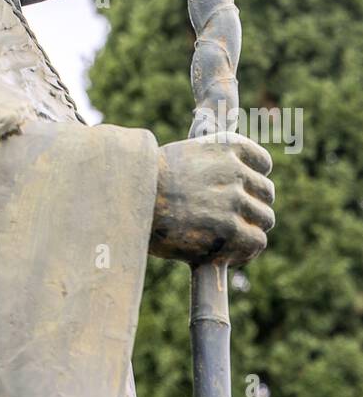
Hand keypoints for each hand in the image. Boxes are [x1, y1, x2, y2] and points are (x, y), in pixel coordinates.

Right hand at [150, 131, 273, 266]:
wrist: (129, 198)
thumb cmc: (147, 181)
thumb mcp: (183, 157)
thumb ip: (212, 168)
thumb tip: (231, 191)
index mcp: (226, 144)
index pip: (263, 163)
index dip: (253, 180)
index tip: (242, 191)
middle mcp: (235, 169)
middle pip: (266, 193)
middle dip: (251, 207)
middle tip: (230, 219)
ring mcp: (234, 199)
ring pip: (264, 219)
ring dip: (249, 229)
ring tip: (227, 238)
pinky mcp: (230, 229)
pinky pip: (256, 242)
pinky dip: (246, 250)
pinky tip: (228, 252)